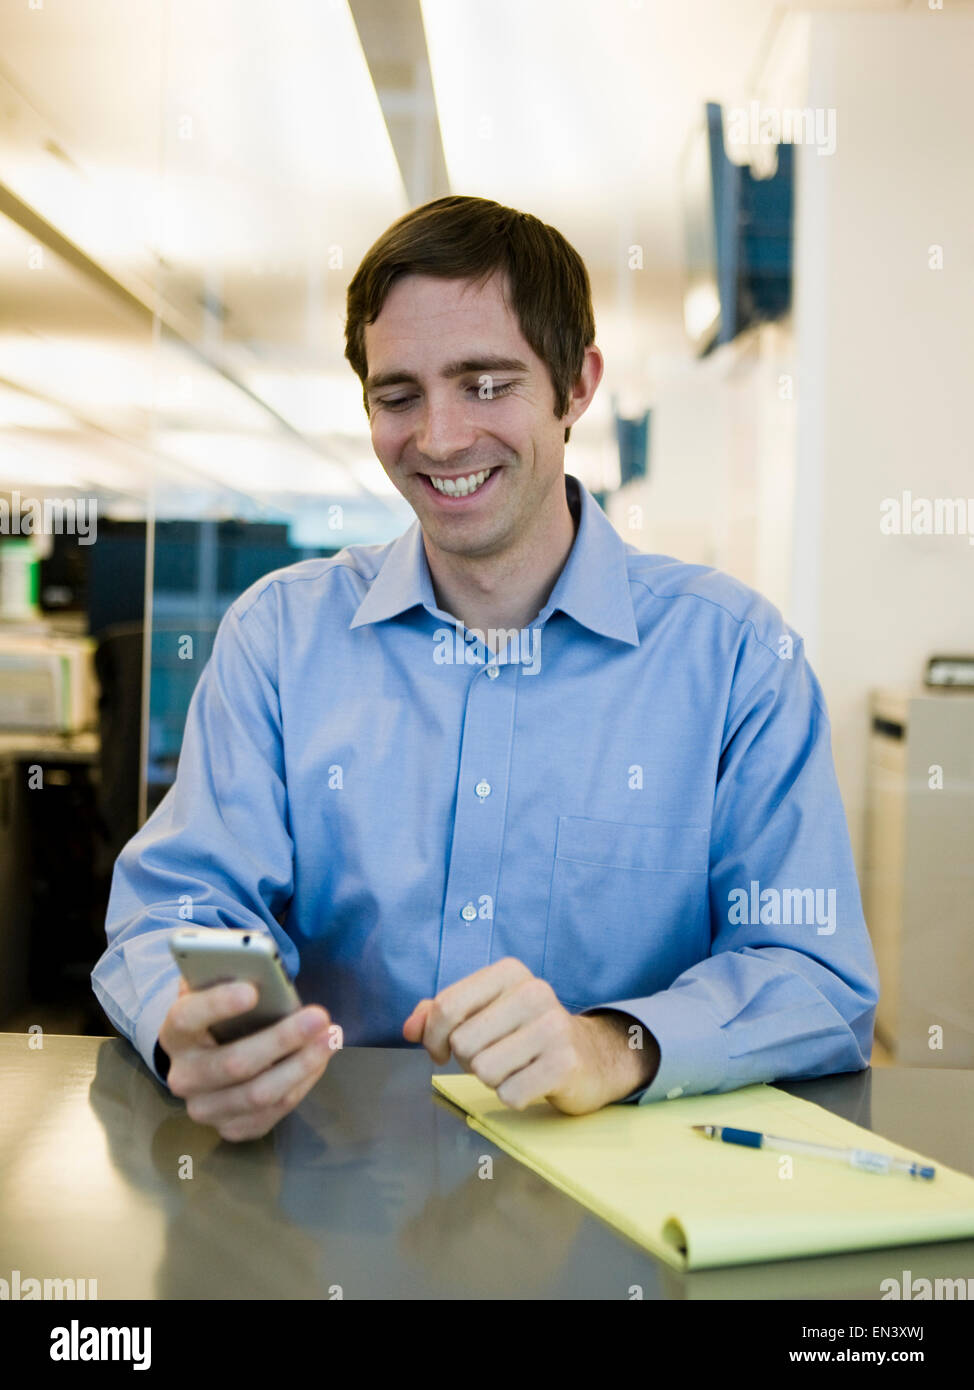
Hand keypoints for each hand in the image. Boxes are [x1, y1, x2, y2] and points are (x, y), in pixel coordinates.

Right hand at [161, 977, 337, 1141]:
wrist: (207, 1057)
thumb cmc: (220, 1013)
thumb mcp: (217, 988)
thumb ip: (231, 976)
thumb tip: (262, 966)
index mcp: (175, 1032)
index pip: (188, 1017)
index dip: (218, 1003)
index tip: (253, 990)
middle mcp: (183, 1076)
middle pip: (234, 1063)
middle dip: (282, 1039)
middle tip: (319, 1015)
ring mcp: (205, 1108)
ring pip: (259, 1094)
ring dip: (302, 1065)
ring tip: (331, 1037)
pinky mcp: (231, 1128)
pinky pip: (274, 1112)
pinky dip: (302, 1083)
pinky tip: (320, 1059)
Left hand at [402, 958, 658, 1113]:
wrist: (590, 1056)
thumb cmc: (523, 1033)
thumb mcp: (484, 1012)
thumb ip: (439, 1015)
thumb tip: (408, 1029)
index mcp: (509, 972)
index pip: (447, 1006)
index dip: (433, 1036)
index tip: (441, 1049)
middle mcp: (534, 991)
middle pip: (462, 1042)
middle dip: (468, 1060)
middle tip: (493, 1056)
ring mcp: (553, 1027)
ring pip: (483, 1070)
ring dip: (491, 1079)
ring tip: (514, 1066)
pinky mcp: (565, 1063)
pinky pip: (509, 1094)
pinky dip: (514, 1095)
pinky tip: (532, 1081)